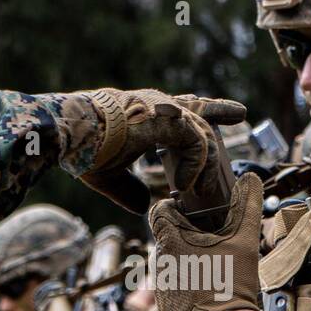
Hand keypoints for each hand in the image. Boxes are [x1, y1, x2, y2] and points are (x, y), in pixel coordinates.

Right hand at [81, 89, 245, 213]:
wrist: (70, 135)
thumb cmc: (82, 151)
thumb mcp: (108, 174)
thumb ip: (128, 188)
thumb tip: (142, 204)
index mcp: (143, 114)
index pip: (179, 107)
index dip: (202, 107)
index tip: (226, 108)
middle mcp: (156, 106)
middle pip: (197, 107)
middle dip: (219, 110)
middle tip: (240, 113)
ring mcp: (163, 111)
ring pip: (201, 131)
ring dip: (206, 163)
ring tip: (204, 191)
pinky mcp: (165, 120)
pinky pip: (195, 141)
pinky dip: (194, 166)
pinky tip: (184, 185)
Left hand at [148, 172, 263, 310]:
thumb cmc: (231, 283)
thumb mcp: (244, 240)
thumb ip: (246, 206)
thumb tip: (251, 178)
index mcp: (170, 241)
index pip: (158, 211)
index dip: (173, 205)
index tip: (190, 209)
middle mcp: (159, 262)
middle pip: (167, 238)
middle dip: (186, 235)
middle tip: (212, 238)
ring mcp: (160, 287)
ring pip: (170, 264)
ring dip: (187, 261)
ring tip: (214, 267)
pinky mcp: (164, 309)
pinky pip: (173, 289)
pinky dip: (187, 286)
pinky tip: (209, 290)